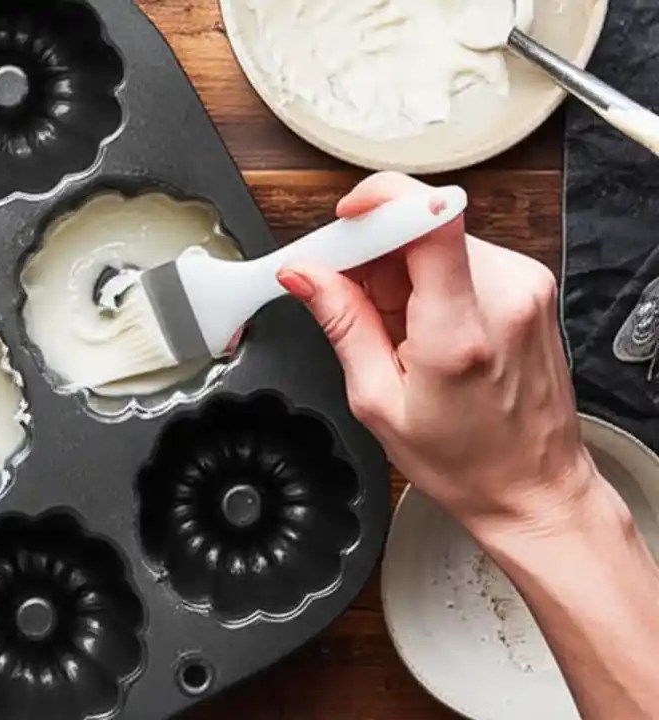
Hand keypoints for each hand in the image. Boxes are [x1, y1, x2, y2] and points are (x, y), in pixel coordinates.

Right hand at [278, 172, 598, 537]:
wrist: (533, 485)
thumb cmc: (466, 460)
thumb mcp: (378, 401)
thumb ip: (342, 323)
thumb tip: (304, 274)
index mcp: (461, 330)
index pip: (431, 218)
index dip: (381, 200)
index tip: (346, 220)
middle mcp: (504, 295)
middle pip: (419, 225)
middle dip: (372, 253)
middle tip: (350, 299)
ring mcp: (525, 284)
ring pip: (434, 236)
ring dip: (398, 267)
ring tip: (395, 327)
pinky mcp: (529, 283)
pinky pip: (458, 253)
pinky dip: (426, 276)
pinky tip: (420, 322)